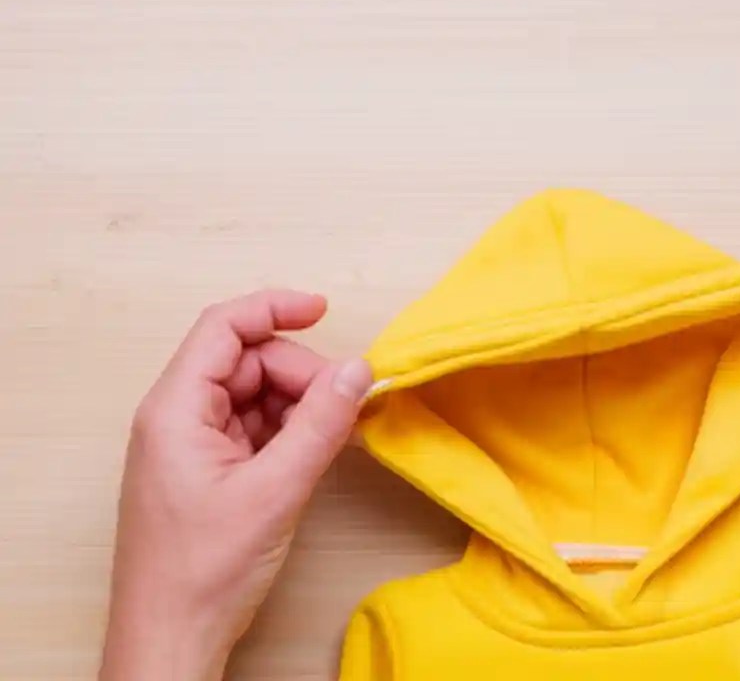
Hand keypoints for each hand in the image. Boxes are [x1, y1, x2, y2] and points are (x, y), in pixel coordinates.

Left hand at [101, 290, 372, 680]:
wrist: (172, 638)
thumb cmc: (204, 572)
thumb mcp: (275, 491)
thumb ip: (320, 425)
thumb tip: (359, 370)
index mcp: (174, 410)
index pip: (223, 329)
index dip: (274, 308)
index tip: (323, 309)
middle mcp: (178, 418)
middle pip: (247, 362)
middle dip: (300, 372)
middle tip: (344, 405)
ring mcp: (193, 445)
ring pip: (255, 395)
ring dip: (299, 404)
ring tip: (336, 433)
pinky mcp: (210, 471)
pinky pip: (255, 428)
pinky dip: (290, 431)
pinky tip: (318, 450)